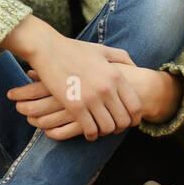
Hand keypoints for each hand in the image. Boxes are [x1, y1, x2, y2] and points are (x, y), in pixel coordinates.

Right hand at [10, 61, 181, 138]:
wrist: (48, 49)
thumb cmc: (74, 49)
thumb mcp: (102, 49)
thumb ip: (121, 57)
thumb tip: (135, 66)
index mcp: (116, 76)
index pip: (135, 106)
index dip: (135, 119)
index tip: (130, 122)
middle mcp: (107, 89)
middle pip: (123, 120)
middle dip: (120, 128)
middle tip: (114, 129)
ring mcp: (91, 98)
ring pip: (107, 128)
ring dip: (105, 132)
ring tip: (101, 131)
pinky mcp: (75, 106)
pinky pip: (90, 129)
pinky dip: (92, 135)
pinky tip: (89, 133)